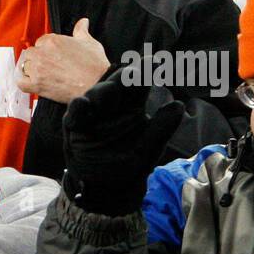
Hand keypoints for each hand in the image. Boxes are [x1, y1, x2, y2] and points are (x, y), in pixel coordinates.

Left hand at [17, 18, 110, 103]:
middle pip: (31, 53)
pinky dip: (23, 82)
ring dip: (31, 70)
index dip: (47, 49)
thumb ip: (81, 31)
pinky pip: (21, 82)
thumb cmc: (94, 66)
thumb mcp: (90, 42)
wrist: (96, 85)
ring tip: (43, 75)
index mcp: (53, 41)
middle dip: (38, 58)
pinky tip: (31, 82)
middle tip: (50, 66)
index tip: (53, 55)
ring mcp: (38, 69)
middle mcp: (42, 53)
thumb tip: (82, 22)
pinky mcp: (37, 85)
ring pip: (25, 66)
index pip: (41, 41)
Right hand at [62, 70, 184, 214]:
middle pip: (117, 83)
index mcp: (132, 105)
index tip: (157, 63)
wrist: (105, 189)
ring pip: (96, 94)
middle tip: (135, 74)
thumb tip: (178, 104)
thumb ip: (160, 129)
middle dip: (125, 77)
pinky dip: (78, 109)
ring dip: (102, 92)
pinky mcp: (75, 124)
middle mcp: (112, 104)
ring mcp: (92, 113)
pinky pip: (75, 113)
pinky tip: (82, 106)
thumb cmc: (127, 167)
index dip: (147, 71)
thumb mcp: (147, 150)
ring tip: (110, 93)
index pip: (139, 82)